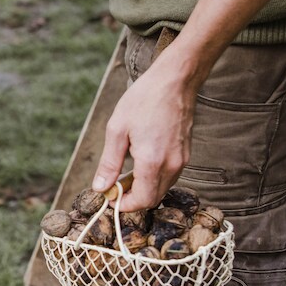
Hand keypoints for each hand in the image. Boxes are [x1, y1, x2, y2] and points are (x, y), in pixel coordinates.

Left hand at [91, 46, 199, 211]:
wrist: (175, 81)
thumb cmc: (144, 100)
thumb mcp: (117, 129)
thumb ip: (109, 163)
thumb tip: (100, 187)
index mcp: (152, 161)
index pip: (142, 201)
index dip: (124, 205)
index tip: (110, 197)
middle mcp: (172, 165)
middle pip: (153, 199)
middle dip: (133, 198)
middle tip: (115, 185)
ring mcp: (182, 160)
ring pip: (162, 188)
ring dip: (144, 188)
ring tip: (126, 172)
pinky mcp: (185, 154)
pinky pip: (170, 176)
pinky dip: (155, 178)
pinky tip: (142, 162)